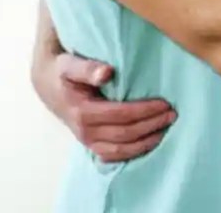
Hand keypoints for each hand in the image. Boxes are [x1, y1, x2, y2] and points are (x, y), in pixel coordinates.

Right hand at [32, 51, 176, 162]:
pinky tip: (151, 141)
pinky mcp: (92, 145)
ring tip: (166, 128)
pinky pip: (115, 156)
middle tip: (172, 114)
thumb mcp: (70, 65)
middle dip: (151, 125)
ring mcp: (88, 141)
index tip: (165, 103)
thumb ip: (88, 68)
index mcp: (82, 112)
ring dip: (146, 141)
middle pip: (125, 134)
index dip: (145, 111)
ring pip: (122, 150)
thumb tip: (106, 73)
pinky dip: (134, 152)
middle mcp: (85, 131)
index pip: (121, 115)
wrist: (48, 86)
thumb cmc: (63, 72)